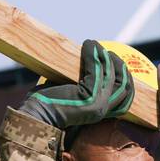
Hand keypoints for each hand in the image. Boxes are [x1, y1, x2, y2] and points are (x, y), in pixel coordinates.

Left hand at [19, 40, 133, 138]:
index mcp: (98, 111)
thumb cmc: (45, 103)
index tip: (116, 64)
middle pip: (125, 87)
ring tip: (96, 45)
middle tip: (109, 52)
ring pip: (115, 77)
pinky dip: (93, 55)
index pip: (124, 98)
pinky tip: (88, 44)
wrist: (34, 116)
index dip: (124, 80)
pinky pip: (97, 70)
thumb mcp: (67, 90)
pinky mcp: (89, 97)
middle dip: (121, 67)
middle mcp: (102, 110)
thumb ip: (77, 80)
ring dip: (107, 58)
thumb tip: (79, 60)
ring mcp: (98, 105)